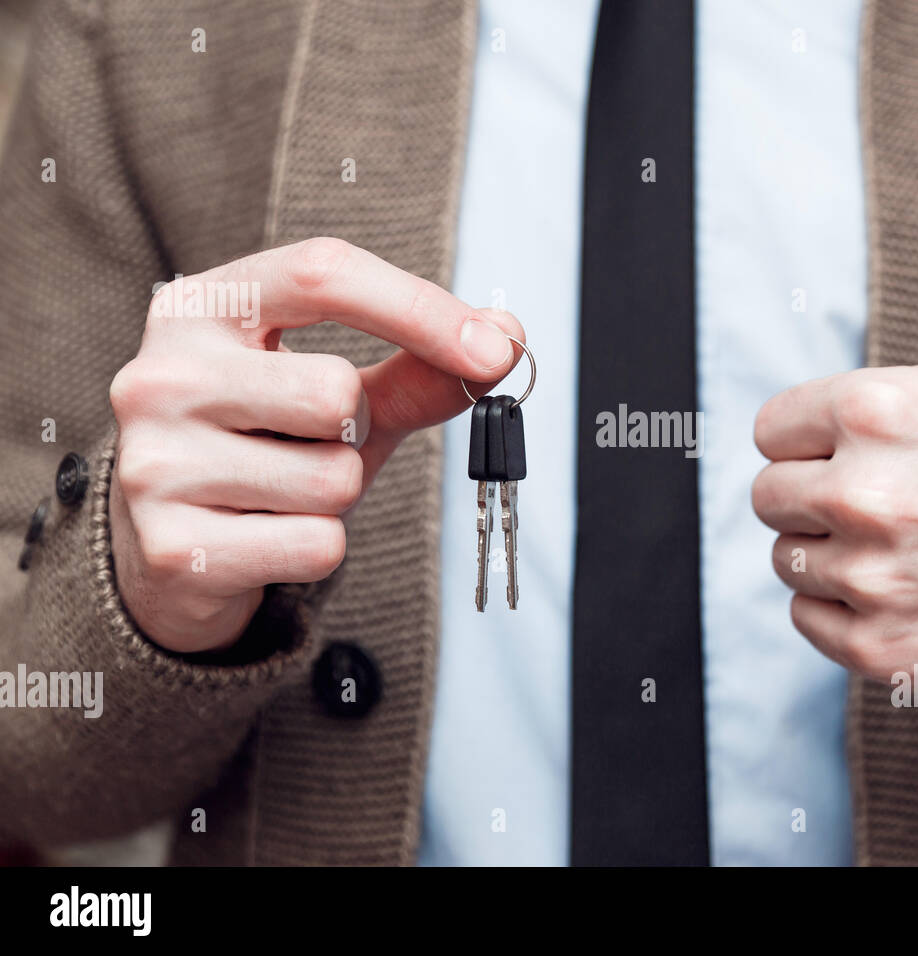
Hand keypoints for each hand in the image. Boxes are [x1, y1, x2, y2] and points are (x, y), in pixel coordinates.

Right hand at [108, 237, 524, 652]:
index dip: (421, 309)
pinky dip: (317, 548)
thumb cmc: (265, 448)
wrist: (172, 549)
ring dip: (336, 496)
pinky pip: (317, 545)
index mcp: (201, 308)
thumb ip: (418, 367)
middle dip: (356, 431)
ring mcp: (152, 461)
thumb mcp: (341, 396)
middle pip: (337, 391)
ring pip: (333, 479)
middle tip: (307, 444)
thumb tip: (505, 336)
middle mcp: (158, 373)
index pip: (323, 273)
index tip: (495, 349)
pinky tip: (264, 537)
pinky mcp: (170, 548)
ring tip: (280, 492)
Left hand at [752, 124, 917, 705]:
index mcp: (878, 408)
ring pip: (787, 558)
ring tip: (906, 545)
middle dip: (817, 490)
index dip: (818, 433)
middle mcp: (865, 493)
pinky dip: (844, 612)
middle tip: (891, 496)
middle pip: (770, 492)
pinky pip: (807, 620)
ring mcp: (869, 576)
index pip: (772, 425)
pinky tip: (906, 592)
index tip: (870, 444)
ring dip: (830, 551)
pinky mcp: (875, 646)